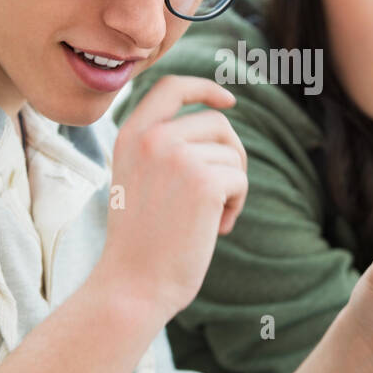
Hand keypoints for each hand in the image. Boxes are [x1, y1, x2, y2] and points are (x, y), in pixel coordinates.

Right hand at [99, 75, 247, 319]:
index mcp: (131, 135)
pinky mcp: (205, 181)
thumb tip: (218, 118)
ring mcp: (178, 156)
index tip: (228, 100)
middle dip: (229, 156)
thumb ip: (163, 147)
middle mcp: (153, 138)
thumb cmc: (141, 241)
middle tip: (222, 193)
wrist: (133, 285)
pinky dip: (236, 205)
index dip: (205, 88)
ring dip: (231, 187)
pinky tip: (215, 229)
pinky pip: (241, 180)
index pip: (172, 86)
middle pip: (217, 124)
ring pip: (232, 155)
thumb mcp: (138, 179)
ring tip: (208, 219)